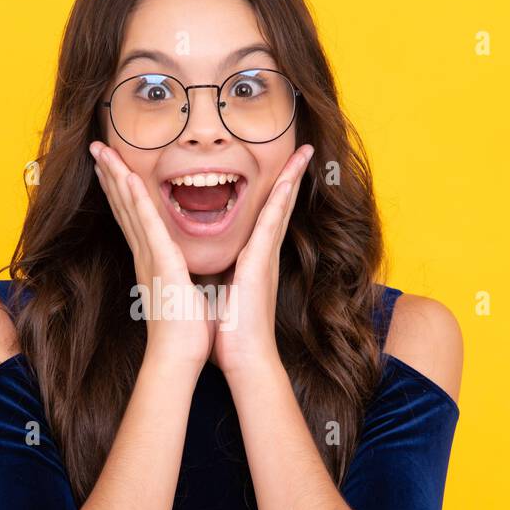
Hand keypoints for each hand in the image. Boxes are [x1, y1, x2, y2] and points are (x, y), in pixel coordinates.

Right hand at [89, 141, 215, 371]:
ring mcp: (149, 256)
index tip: (114, 170)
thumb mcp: (188, 293)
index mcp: (153, 262)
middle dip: (110, 177)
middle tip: (97, 150)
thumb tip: (193, 271)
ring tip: (102, 151)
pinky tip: (128, 176)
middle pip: (123, 207)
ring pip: (128, 207)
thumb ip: (185, 277)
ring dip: (116, 177)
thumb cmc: (186, 333)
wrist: (180, 356)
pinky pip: (146, 222)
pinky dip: (135, 198)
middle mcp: (145, 256)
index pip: (134, 219)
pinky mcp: (160, 260)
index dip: (123, 192)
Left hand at [212, 144, 313, 376]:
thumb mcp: (220, 294)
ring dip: (291, 177)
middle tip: (302, 148)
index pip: (264, 218)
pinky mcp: (260, 263)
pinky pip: (271, 223)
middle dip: (290, 176)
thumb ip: (219, 276)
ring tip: (303, 151)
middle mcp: (263, 255)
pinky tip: (288, 178)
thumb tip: (206, 269)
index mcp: (252, 261)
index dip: (274, 192)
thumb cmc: (230, 334)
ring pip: (280, 207)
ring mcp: (265, 257)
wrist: (243, 360)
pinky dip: (280, 199)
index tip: (282, 170)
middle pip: (279, 205)